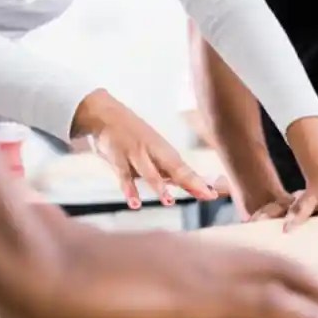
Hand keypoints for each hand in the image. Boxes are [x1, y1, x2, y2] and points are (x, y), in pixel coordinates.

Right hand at [12, 215, 317, 317]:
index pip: (239, 267)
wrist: (32, 260)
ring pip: (281, 281)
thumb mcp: (90, 289)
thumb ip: (113, 295)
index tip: (306, 297)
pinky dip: (308, 313)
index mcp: (173, 256)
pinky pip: (268, 303)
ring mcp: (199, 269)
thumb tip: (111, 308)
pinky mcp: (198, 292)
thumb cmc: (48, 276)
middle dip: (317, 289)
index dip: (278, 281)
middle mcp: (195, 256)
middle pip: (271, 269)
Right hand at [72, 90, 217, 206]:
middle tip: (207, 194)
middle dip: (191, 182)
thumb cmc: (131, 134)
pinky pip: (124, 177)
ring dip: (159, 186)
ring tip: (169, 202)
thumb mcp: (151, 148)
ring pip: (149, 172)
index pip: (184, 169)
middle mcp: (153, 152)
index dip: (198, 182)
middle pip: (175, 169)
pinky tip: (135, 204)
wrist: (104, 113)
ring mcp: (135, 154)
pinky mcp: (118, 158)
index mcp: (163, 150)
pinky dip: (129, 190)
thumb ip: (165, 168)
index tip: (213, 194)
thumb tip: (187, 185)